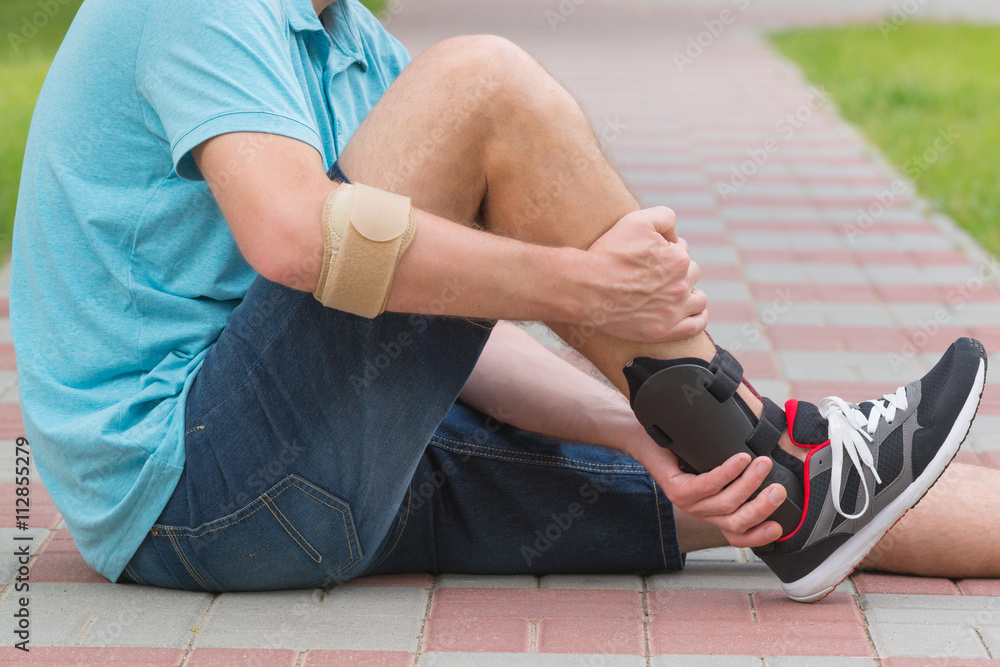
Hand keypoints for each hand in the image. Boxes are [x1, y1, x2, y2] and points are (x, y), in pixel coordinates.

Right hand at [581, 207, 707, 342]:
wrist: (585, 288)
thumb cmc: (608, 254)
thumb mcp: (636, 221)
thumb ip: (665, 217)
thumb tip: (676, 235)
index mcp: (678, 258)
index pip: (682, 249)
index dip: (665, 250)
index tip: (647, 257)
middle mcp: (680, 285)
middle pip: (691, 273)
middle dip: (676, 271)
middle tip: (652, 274)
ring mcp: (673, 311)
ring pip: (698, 298)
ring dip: (690, 293)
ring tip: (671, 292)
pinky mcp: (664, 330)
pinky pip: (696, 325)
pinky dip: (698, 317)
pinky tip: (690, 311)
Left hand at [628, 423, 787, 547]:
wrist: (645, 441)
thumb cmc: (684, 453)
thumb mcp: (716, 466)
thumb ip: (738, 474)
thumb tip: (772, 466)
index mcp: (713, 512)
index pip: (737, 535)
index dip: (759, 536)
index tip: (781, 527)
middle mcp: (701, 512)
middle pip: (737, 522)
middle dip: (762, 508)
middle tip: (779, 489)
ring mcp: (688, 503)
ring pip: (725, 504)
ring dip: (749, 484)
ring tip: (763, 464)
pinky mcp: (676, 490)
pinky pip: (707, 485)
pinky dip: (727, 472)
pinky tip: (740, 459)